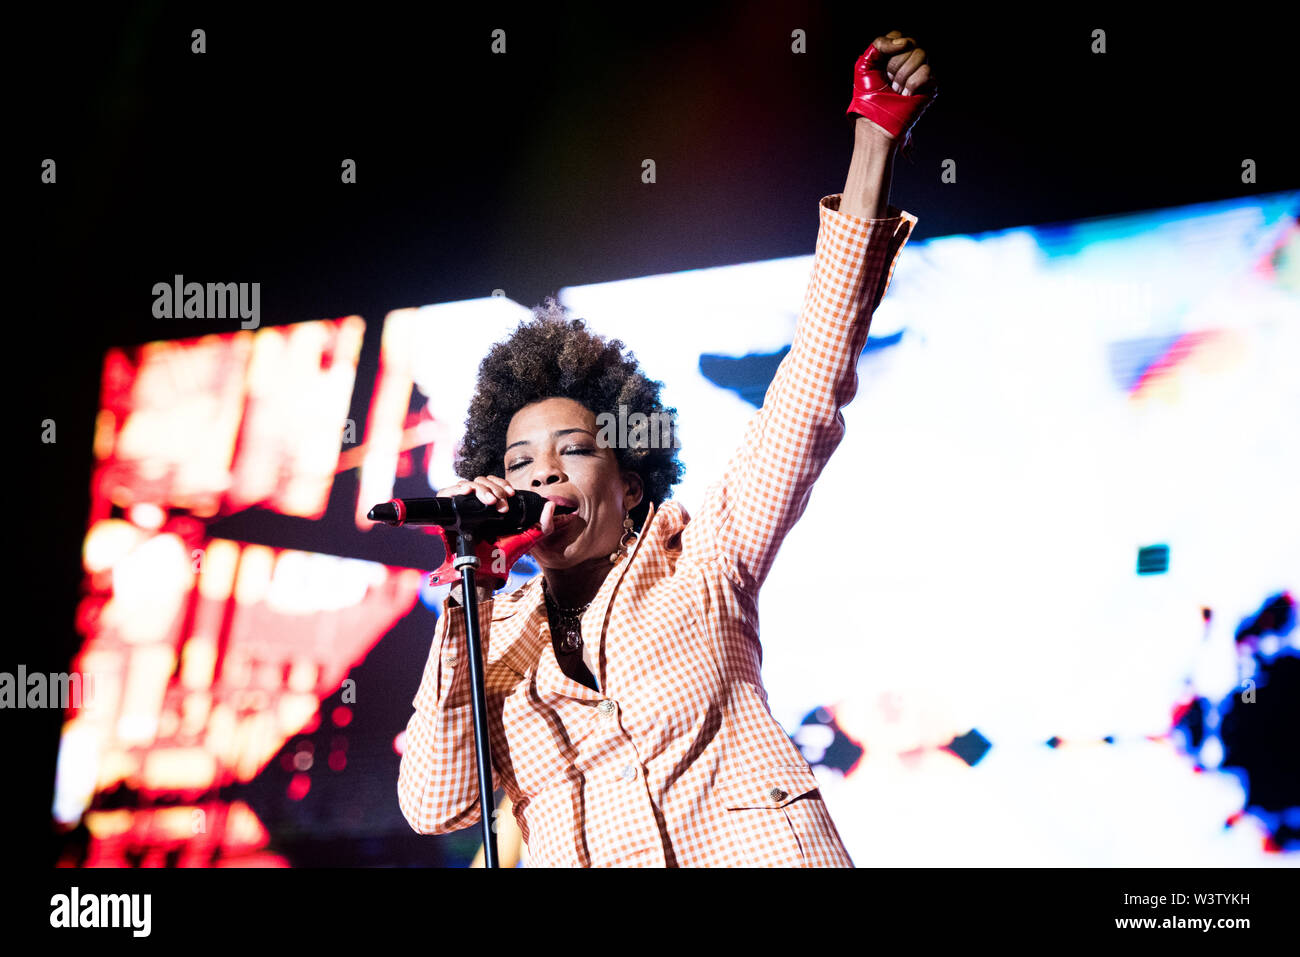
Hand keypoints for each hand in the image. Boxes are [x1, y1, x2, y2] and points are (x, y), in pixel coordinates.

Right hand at [437, 476, 554, 603]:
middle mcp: (476, 504)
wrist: (487, 570)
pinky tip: (467, 493)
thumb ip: (545, 524)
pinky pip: (447, 493)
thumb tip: (550, 504)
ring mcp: (462, 508)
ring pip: (467, 485)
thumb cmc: (505, 554)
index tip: (510, 494)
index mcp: (492, 505)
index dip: (501, 484)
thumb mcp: (529, 537)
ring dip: (479, 488)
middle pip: (480, 482)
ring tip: (488, 501)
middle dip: (493, 488)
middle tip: (500, 503)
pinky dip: (456, 488)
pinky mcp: (448, 515)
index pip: (493, 483)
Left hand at [846, 31, 937, 148]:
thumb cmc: (868, 95)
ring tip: (897, 91)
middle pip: (911, 44)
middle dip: (894, 65)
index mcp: (895, 53)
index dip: (888, 50)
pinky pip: (926, 71)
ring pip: (921, 55)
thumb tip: (905, 42)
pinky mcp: (931, 85)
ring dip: (903, 76)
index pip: (899, 36)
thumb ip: (879, 44)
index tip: (880, 68)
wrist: (875, 120)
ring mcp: (921, 71)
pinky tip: (906, 96)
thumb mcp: (864, 64)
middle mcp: (910, 60)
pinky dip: (912, 84)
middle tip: (889, 82)